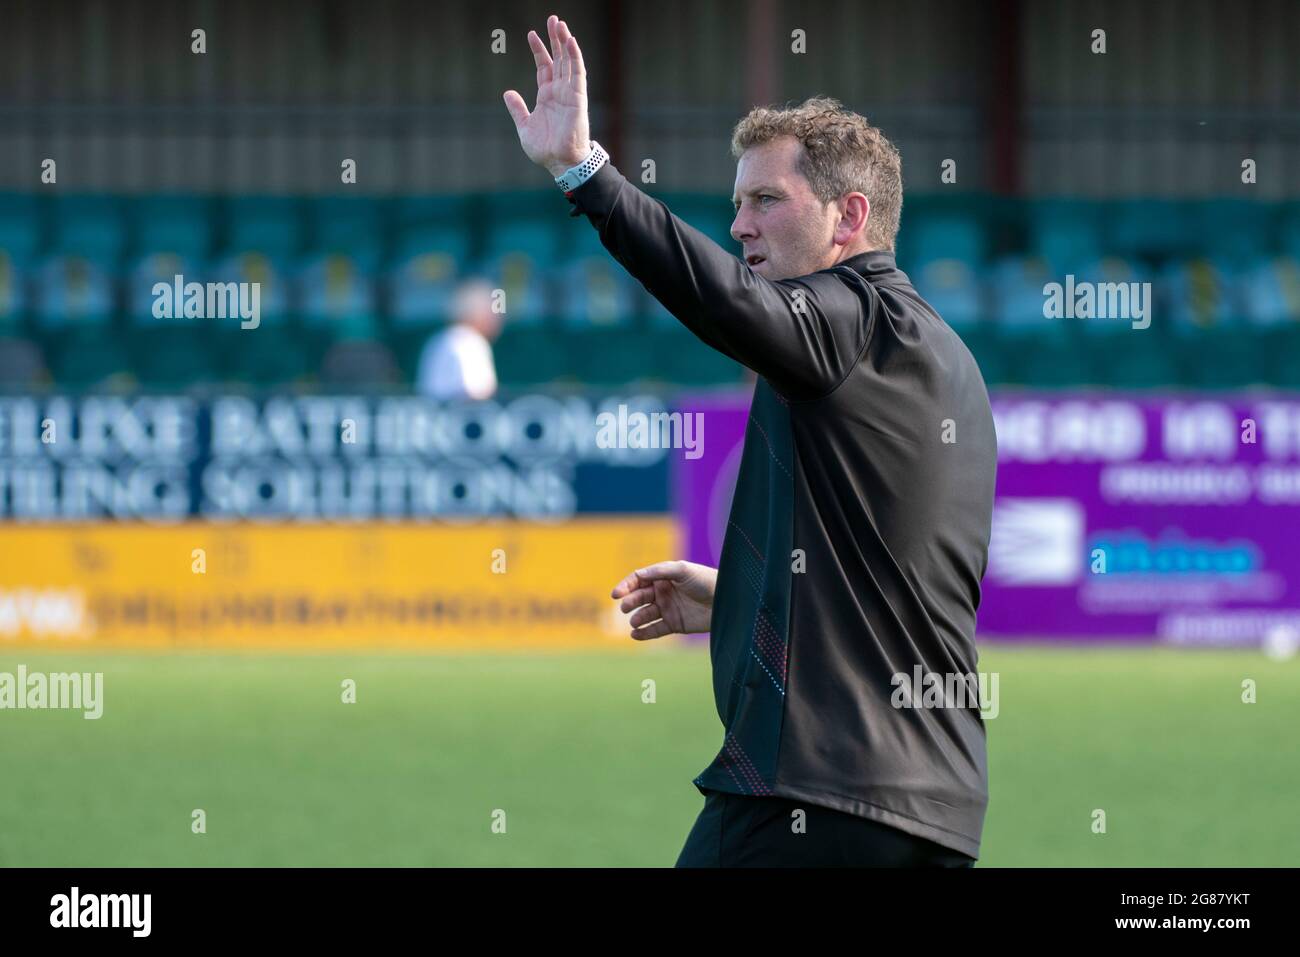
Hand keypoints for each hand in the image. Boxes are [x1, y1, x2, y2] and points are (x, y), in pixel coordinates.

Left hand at [503, 14, 590, 176]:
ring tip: (559, 23)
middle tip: (552, 19)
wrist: (560, 162)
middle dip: (554, 39)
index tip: (531, 34)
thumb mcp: (524, 127)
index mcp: (547, 97)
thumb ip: (518, 109)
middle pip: (558, 59)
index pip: (544, 67)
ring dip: (565, 42)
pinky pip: (577, 73)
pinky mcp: (578, 97)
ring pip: (568, 61)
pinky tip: (570, 40)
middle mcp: (559, 91)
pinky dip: (575, 56)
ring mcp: (569, 93)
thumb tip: (507, 93)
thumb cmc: (545, 149)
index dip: (539, 50)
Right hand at [610, 561, 717, 639]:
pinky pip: (654, 630)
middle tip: (625, 608)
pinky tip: (636, 634)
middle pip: (639, 597)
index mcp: (663, 577)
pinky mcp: (674, 625)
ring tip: (634, 621)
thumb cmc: (706, 580)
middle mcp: (663, 592)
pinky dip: (644, 633)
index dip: (626, 586)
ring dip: (637, 618)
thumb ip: (659, 571)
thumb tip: (637, 575)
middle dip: (630, 602)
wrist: (727, 600)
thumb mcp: (682, 570)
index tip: (616, 594)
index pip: (638, 580)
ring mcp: (668, 609)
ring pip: (645, 615)